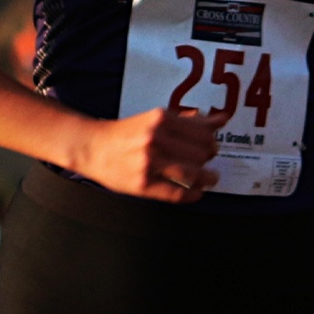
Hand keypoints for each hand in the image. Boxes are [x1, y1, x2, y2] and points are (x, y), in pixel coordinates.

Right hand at [69, 107, 225, 202]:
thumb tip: (221, 119)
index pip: (203, 133)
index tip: (212, 146)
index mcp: (160, 119)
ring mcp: (149, 163)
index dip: (212, 142)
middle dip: (209, 159)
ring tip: (210, 179)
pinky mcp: (143, 184)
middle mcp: (155, 139)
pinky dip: (192, 194)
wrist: (92, 147)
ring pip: (193, 173)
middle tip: (208, 162)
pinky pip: (177, 193)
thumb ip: (189, 120)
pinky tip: (196, 192)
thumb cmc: (125, 133)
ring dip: (208, 178)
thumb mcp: (156, 119)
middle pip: (201, 154)